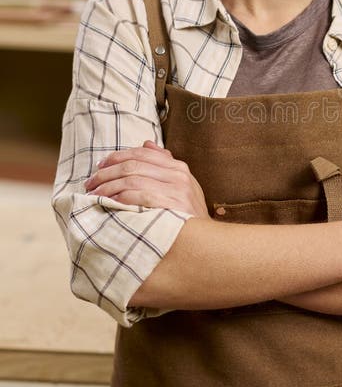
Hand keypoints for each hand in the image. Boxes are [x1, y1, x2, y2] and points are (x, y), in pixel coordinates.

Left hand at [84, 141, 208, 217]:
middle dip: (106, 174)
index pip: (142, 153)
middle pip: (134, 166)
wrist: (207, 243)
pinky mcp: (172, 207)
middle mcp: (179, 176)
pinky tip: (109, 203)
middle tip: (90, 184)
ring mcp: (177, 191)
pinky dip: (120, 198)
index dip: (117, 157)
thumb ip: (164, 164)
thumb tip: (146, 144)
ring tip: (94, 195)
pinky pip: (139, 196)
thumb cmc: (188, 215)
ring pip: (132, 180)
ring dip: (108, 187)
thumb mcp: (182, 186)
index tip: (99, 166)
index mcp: (179, 168)